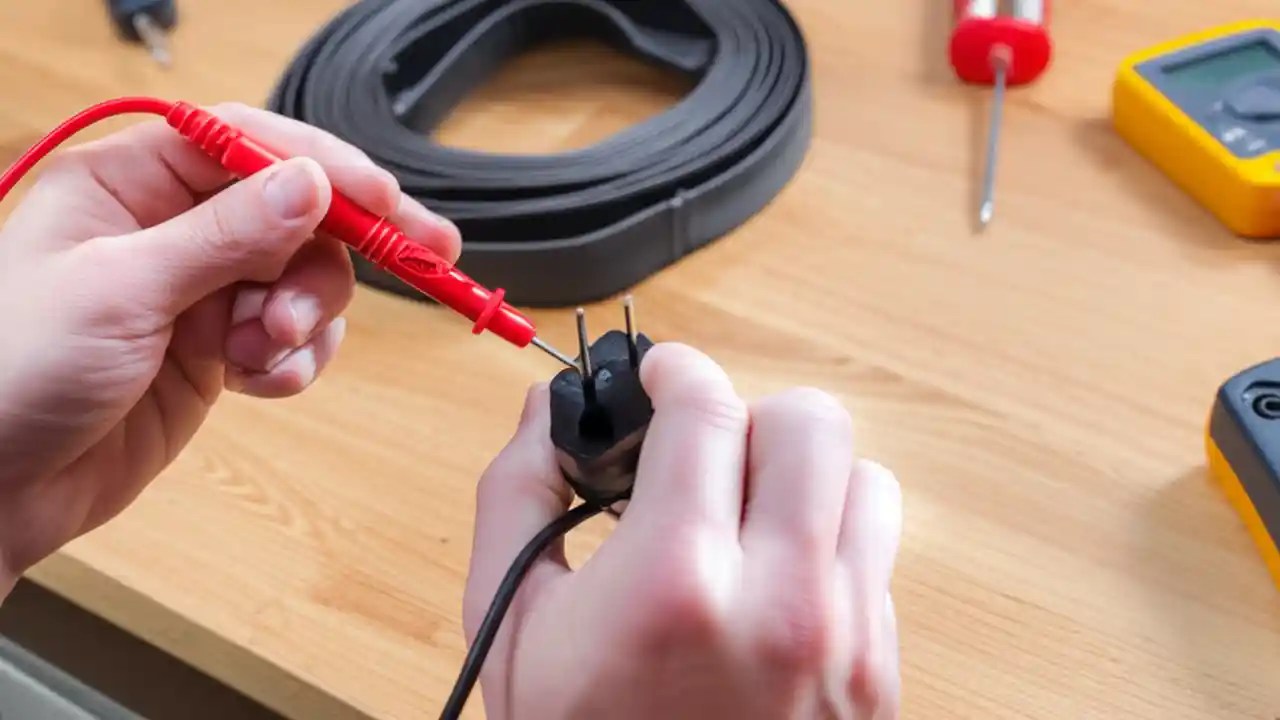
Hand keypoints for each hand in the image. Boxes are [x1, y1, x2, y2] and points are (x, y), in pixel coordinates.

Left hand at [0, 104, 458, 594]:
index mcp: (129, 183)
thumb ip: (226, 235)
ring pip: (302, 280)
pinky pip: (290, 339)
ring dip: (306, 319)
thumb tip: (312, 184)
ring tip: (266, 354)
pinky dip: (294, 362)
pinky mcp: (216, 350)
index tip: (389, 205)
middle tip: (405, 272)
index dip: (328, 169)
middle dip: (326, 258)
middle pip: (294, 215)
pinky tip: (260, 383)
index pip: (250, 146)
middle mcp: (170, 228)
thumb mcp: (121, 289)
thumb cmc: (13, 374)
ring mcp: (197, 291)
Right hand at [465, 344, 901, 719]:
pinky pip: (878, 556)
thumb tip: (547, 414)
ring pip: (865, 479)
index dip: (674, 370)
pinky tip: (772, 581)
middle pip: (812, 422)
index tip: (656, 377)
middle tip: (699, 456)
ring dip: (801, 477)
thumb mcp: (511, 630)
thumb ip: (518, 499)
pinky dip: (830, 541)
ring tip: (743, 518)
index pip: (707, 406)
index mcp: (676, 583)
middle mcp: (782, 603)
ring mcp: (847, 640)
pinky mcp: (880, 673)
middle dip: (747, 417)